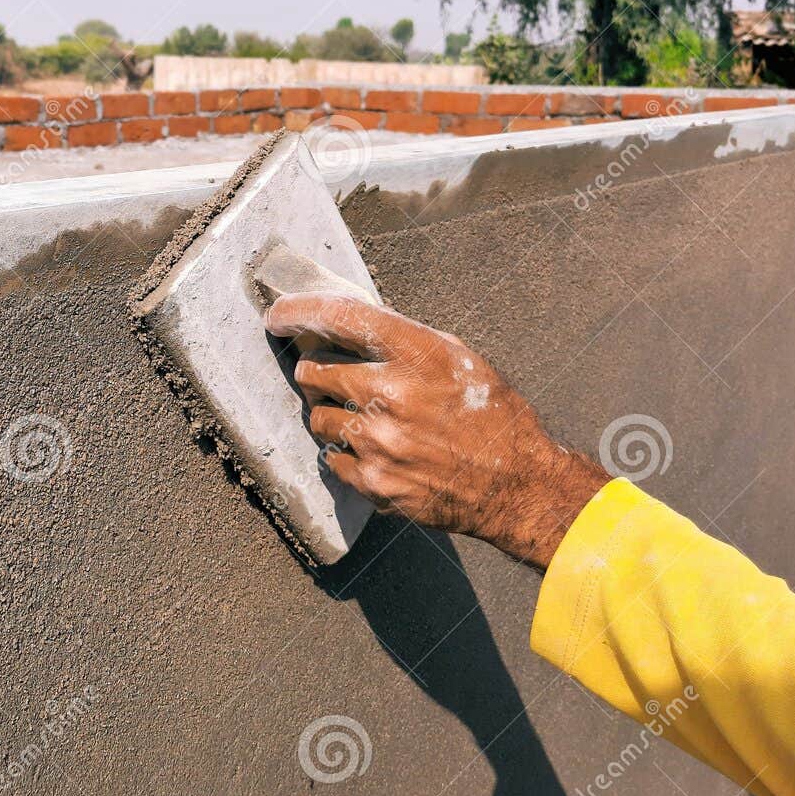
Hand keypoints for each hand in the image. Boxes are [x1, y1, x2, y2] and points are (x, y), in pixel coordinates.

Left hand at [264, 293, 608, 568]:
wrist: (517, 483)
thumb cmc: (491, 415)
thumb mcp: (458, 358)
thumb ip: (404, 342)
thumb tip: (348, 327)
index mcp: (417, 353)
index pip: (340, 318)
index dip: (300, 312)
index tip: (278, 316)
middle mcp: (392, 394)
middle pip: (314, 372)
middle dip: (315, 372)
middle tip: (326, 377)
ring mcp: (380, 441)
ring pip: (318, 418)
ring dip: (331, 416)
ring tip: (367, 421)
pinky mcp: (374, 481)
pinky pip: (332, 460)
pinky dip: (346, 455)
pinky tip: (378, 453)